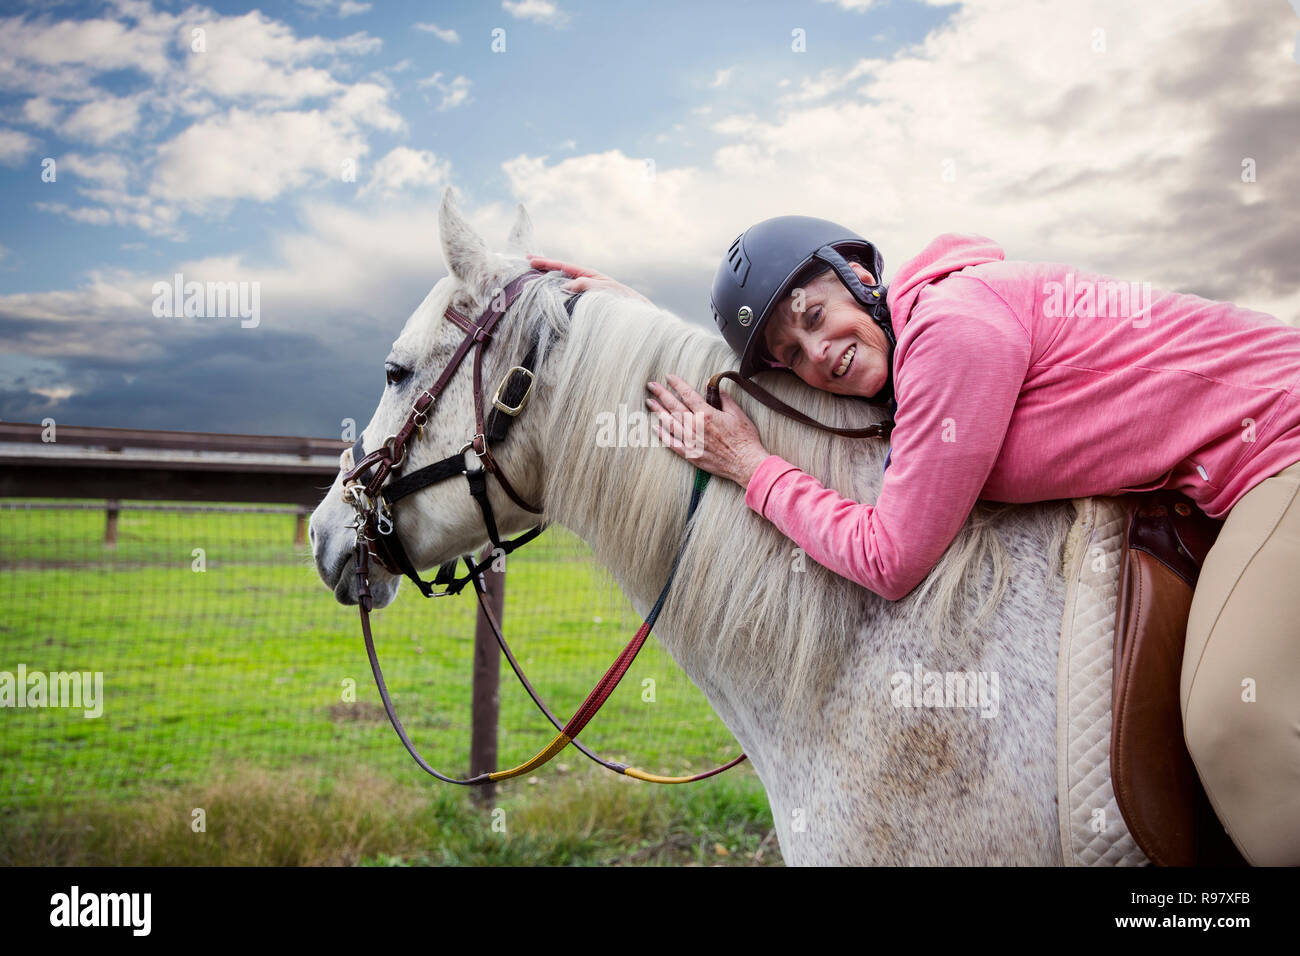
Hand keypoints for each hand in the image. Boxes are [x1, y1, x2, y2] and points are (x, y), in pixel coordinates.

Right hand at [527, 255, 650, 303]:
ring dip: (546, 284)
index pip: (564, 266)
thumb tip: (565, 285)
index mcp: (588, 275)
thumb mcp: (605, 289)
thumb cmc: (623, 301)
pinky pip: (564, 301)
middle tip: (525, 263)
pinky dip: (554, 299)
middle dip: (543, 268)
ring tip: (529, 281)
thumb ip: (586, 285)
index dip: (547, 263)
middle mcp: (584, 284)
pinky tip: (544, 302)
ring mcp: (582, 296)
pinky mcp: (582, 309)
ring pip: (560, 287)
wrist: (636, 317)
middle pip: (559, 273)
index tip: (530, 260)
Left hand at [645, 373, 769, 486]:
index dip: (676, 384)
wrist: (746, 463)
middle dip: (661, 394)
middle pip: (674, 406)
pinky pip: (672, 443)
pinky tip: (655, 428)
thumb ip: (724, 398)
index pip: (687, 394)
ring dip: (658, 411)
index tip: (668, 376)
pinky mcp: (691, 454)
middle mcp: (696, 426)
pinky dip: (663, 435)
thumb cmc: (745, 438)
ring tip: (650, 402)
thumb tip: (713, 386)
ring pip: (670, 423)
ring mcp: (691, 441)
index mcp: (707, 414)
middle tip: (651, 385)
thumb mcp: (738, 413)